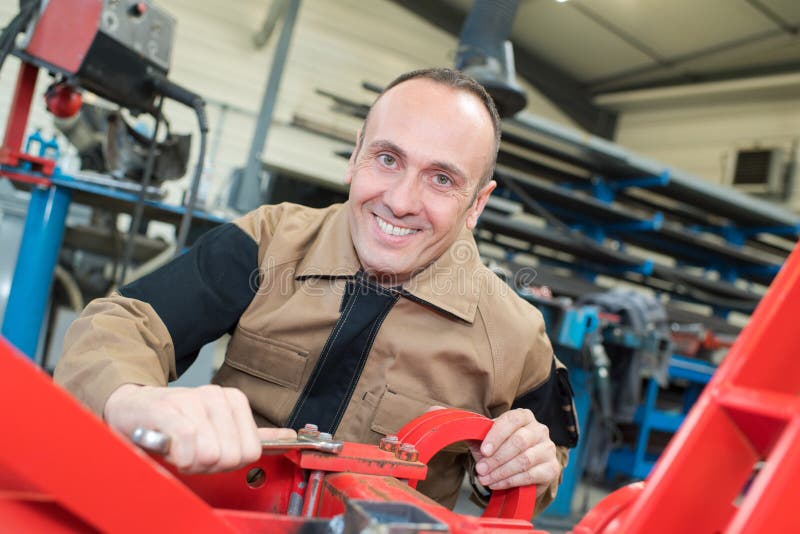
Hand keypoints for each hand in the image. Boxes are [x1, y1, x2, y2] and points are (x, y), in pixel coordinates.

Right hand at [104, 384, 295, 473]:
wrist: (134, 409)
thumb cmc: (177, 424)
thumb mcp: (219, 429)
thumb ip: (253, 435)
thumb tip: (290, 438)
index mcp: (234, 401)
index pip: (251, 452)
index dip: (228, 462)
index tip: (211, 452)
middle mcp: (217, 396)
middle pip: (231, 456)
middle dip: (209, 465)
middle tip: (192, 452)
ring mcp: (193, 399)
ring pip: (210, 453)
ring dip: (190, 462)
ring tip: (179, 449)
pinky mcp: (168, 408)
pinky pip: (187, 441)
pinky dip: (178, 455)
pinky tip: (170, 447)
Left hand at [471, 408, 559, 492]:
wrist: (520, 470)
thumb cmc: (501, 449)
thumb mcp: (487, 440)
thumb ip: (476, 434)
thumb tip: (459, 428)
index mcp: (524, 416)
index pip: (511, 420)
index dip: (496, 436)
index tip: (484, 451)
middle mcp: (539, 430)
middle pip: (519, 441)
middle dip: (497, 458)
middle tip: (481, 470)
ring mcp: (548, 448)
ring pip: (524, 460)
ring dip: (501, 471)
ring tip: (486, 479)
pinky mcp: (552, 468)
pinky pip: (531, 475)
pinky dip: (511, 481)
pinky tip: (497, 484)